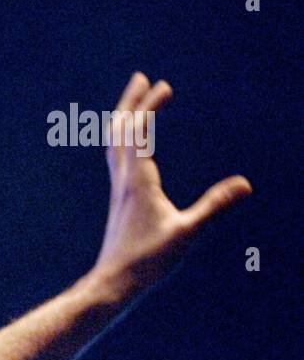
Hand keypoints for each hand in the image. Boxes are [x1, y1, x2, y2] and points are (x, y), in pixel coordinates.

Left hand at [89, 72, 251, 299]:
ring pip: (114, 143)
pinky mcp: (119, 198)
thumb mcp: (187, 233)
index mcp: (137, 181)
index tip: (164, 85)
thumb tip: (245, 184)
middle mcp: (123, 179)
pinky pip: (117, 157)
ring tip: (135, 100)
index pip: (139, 132)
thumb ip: (214, 206)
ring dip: (124, 117)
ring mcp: (118, 188)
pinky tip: (130, 142)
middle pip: (119, 130)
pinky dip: (123, 138)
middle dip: (131, 101)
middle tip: (141, 77)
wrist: (113, 281)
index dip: (150, 106)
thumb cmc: (148, 261)